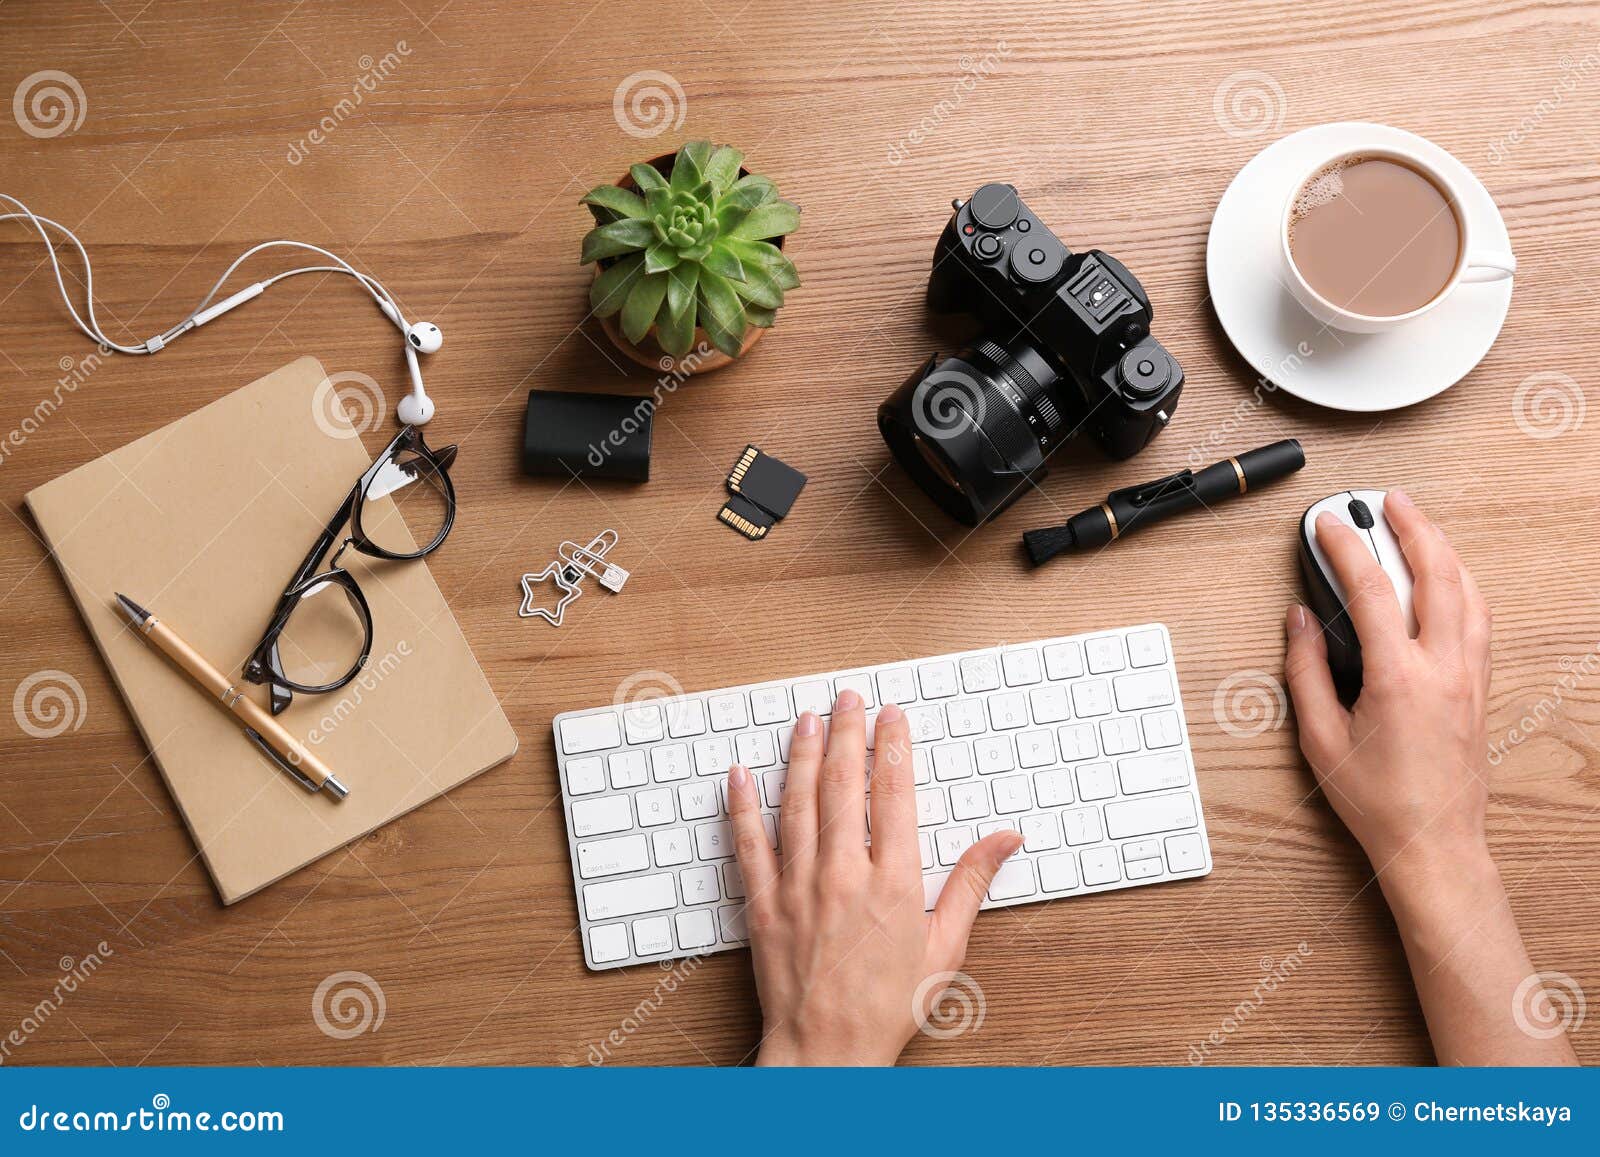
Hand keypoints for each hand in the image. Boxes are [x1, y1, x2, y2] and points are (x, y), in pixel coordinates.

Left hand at [725, 690, 1021, 1065]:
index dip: (893, 747)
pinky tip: (740, 773)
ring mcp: (799, 886)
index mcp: (894, 883)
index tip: (893, 717)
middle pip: (845, 785)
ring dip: (803, 755)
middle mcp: (844, 875)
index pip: (894, 795)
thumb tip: (1005, 838)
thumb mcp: (946, 948)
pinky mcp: (764, 904)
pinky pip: (749, 844)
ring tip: (807, 719)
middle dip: (848, 733)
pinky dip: (742, 805)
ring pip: (798, 803)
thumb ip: (971, 884)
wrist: (827, 1053)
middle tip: (849, 698)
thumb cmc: (888, 1007)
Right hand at [1284, 491, 1577, 1064]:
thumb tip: (1301, 621)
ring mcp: (1468, 677)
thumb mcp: (1320, 738)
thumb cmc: (1377, 801)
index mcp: (1398, 678)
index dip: (1344, 547)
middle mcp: (1443, 669)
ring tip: (1419, 527)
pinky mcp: (1479, 688)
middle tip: (1387, 501)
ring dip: (1443, 551)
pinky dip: (1460, 585)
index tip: (1326, 524)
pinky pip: (1477, 619)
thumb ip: (1307, 671)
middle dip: (1411, 528)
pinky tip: (1446, 579)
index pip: (1370, 590)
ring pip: (1467, 592)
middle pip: (1436, 574)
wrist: (1434, 843)